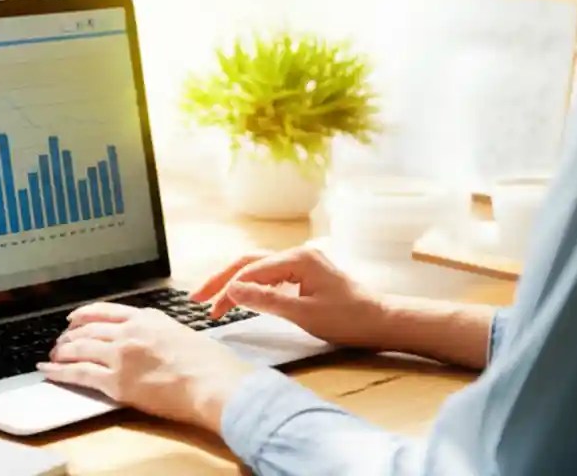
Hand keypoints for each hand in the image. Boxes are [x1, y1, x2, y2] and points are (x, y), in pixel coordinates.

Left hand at [38, 303, 256, 431]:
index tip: (74, 318)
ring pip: (80, 348)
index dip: (85, 314)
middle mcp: (130, 332)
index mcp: (147, 317)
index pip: (106, 311)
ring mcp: (120, 355)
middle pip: (88, 329)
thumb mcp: (182, 333)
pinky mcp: (116, 381)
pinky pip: (79, 374)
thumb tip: (149, 344)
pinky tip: (48, 371)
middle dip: (69, 336)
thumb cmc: (210, 365)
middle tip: (60, 342)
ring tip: (52, 356)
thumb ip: (159, 334)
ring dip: (62, 352)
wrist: (212, 384)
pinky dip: (59, 372)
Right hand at [191, 246, 390, 348]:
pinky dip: (250, 287)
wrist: (381, 321)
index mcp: (298, 259)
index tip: (209, 307)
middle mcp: (297, 255)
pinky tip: (239, 300)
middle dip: (221, 279)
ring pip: (256, 268)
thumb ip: (267, 301)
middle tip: (196, 298)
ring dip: (233, 283)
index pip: (251, 270)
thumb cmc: (348, 319)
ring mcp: (300, 263)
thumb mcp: (304, 314)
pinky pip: (269, 276)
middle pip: (248, 262)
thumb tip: (233, 291)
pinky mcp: (303, 274)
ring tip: (211, 302)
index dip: (227, 288)